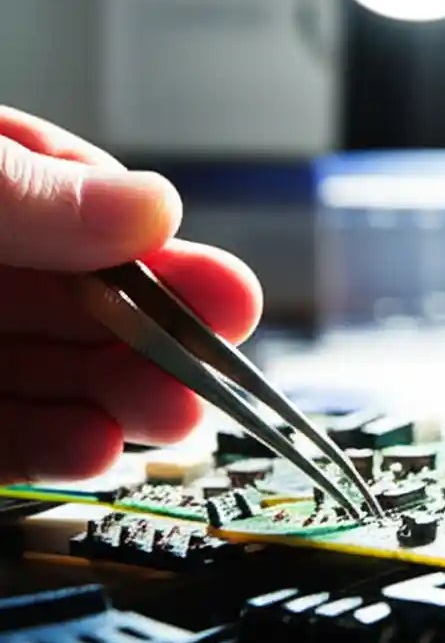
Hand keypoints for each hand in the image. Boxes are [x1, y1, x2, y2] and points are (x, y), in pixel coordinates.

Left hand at [0, 107, 260, 481]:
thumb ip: (28, 191)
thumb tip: (153, 206)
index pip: (88, 208)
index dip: (162, 254)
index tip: (225, 290)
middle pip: (88, 303)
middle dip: (161, 338)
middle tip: (211, 362)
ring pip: (58, 375)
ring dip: (124, 401)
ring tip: (169, 413)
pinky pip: (4, 439)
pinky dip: (56, 451)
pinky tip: (95, 449)